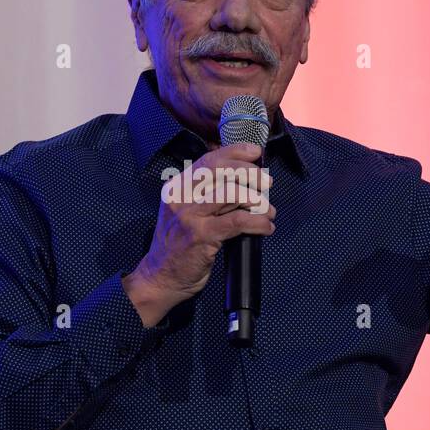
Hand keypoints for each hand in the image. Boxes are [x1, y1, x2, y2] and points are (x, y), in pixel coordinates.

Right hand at [123, 143, 275, 326]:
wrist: (161, 276)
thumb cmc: (179, 245)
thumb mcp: (185, 211)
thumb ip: (206, 193)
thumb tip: (242, 177)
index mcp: (177, 187)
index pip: (208, 160)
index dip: (235, 152)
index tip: (255, 152)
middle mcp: (181, 197)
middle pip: (221, 171)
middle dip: (250, 173)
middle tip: (267, 184)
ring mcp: (190, 216)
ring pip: (231, 193)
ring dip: (258, 200)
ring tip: (268, 211)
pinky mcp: (201, 236)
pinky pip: (238, 221)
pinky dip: (258, 222)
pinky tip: (265, 227)